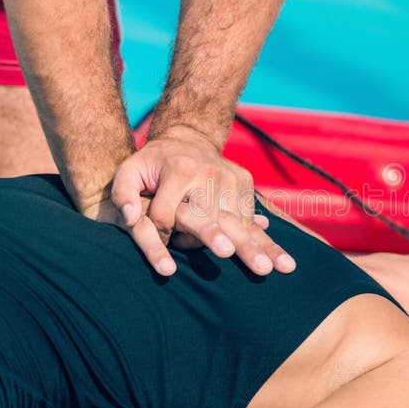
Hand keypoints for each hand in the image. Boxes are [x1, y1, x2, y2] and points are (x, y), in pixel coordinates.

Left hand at [108, 125, 296, 276]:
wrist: (185, 139)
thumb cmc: (151, 164)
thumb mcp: (128, 172)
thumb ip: (123, 194)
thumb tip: (133, 219)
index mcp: (179, 171)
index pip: (171, 216)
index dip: (164, 240)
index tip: (163, 262)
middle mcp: (210, 174)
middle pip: (218, 220)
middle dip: (239, 247)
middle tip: (258, 268)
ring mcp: (231, 177)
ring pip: (242, 221)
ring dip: (264, 248)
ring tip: (283, 269)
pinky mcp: (244, 181)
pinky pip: (252, 215)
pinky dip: (268, 239)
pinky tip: (285, 261)